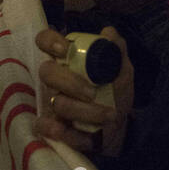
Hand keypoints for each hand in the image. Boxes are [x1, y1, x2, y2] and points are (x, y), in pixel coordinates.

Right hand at [31, 26, 133, 157]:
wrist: (119, 127)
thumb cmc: (115, 93)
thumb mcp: (122, 71)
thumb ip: (117, 51)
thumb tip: (108, 33)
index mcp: (69, 59)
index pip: (46, 41)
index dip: (50, 42)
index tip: (65, 50)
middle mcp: (55, 78)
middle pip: (47, 72)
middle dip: (71, 83)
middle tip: (93, 93)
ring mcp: (51, 101)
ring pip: (56, 102)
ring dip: (84, 111)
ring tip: (110, 116)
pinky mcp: (51, 125)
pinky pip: (47, 128)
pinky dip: (66, 133)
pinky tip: (85, 136)